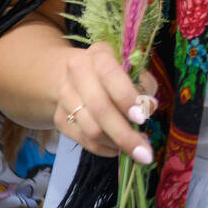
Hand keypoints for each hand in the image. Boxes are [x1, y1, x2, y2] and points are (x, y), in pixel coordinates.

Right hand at [55, 41, 157, 162]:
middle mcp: (77, 73)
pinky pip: (84, 141)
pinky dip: (105, 149)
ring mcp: (64, 96)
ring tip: (136, 149)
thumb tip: (149, 107)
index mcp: (99, 55)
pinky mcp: (58, 118)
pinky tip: (119, 148)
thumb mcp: (133, 71)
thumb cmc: (115, 74)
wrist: (77, 76)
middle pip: (99, 109)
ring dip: (116, 144)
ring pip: (91, 130)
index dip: (126, 98)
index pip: (110, 75)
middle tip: (145, 152)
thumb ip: (145, 86)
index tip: (142, 118)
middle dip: (124, 134)